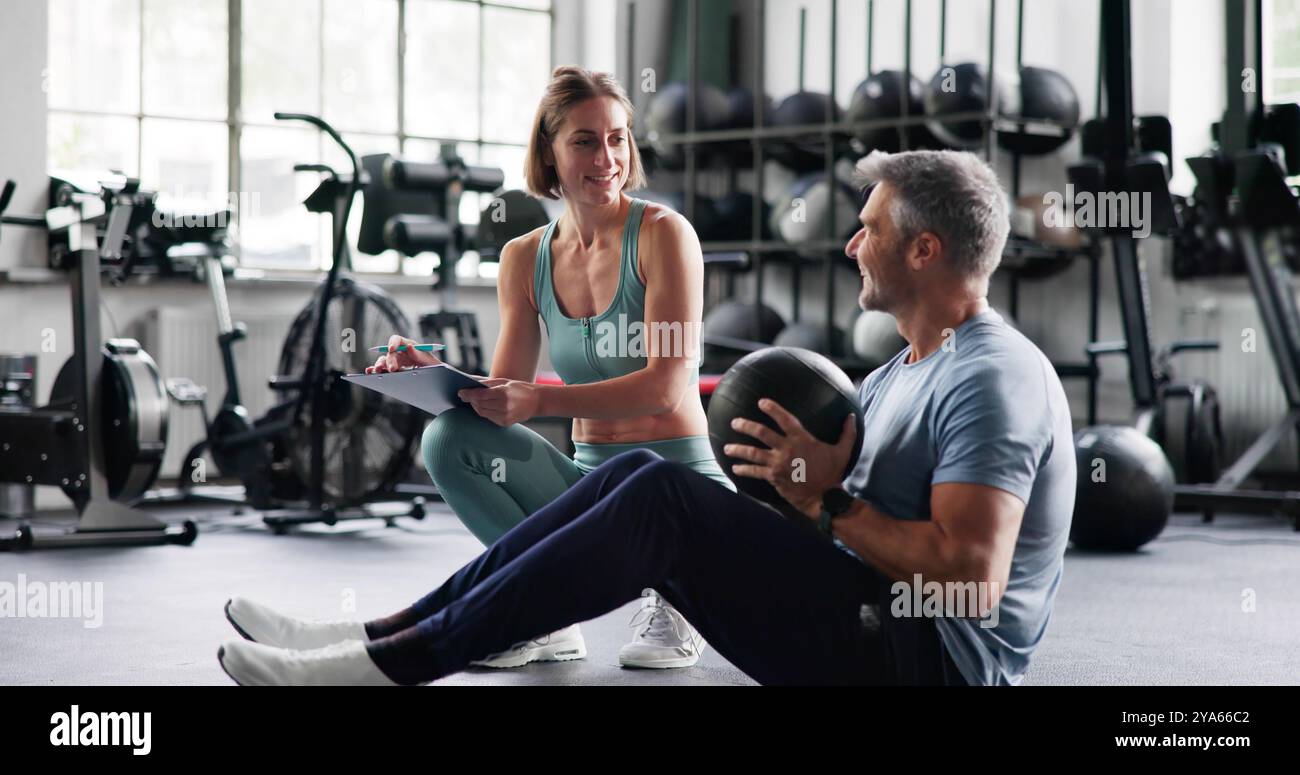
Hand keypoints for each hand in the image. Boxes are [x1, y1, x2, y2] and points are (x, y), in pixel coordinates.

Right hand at [365, 334, 442, 373]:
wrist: (436, 378)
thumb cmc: (433, 367)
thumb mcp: (430, 361)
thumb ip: (419, 354)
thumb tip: (409, 347)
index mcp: (409, 346)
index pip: (397, 340)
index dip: (393, 343)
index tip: (391, 349)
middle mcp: (401, 353)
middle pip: (390, 353)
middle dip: (389, 360)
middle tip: (392, 369)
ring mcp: (396, 362)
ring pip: (384, 361)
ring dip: (379, 365)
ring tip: (378, 371)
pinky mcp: (394, 371)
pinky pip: (383, 369)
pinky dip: (376, 370)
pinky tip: (370, 372)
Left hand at [457, 377, 540, 426]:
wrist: (537, 401)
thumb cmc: (520, 389)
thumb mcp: (505, 381)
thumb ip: (488, 383)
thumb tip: (472, 382)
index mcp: (503, 393)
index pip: (480, 395)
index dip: (468, 394)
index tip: (460, 392)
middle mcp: (503, 406)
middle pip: (479, 404)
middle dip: (471, 400)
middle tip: (464, 396)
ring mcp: (504, 416)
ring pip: (483, 412)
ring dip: (475, 406)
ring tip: (472, 401)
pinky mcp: (505, 423)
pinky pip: (489, 417)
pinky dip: (483, 411)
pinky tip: (482, 406)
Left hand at [724, 399, 857, 519]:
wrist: (824, 497)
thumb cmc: (834, 473)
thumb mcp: (843, 451)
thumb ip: (847, 432)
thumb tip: (852, 417)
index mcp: (801, 439)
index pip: (783, 418)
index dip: (772, 408)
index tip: (761, 402)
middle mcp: (786, 449)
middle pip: (760, 433)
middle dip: (745, 426)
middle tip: (734, 423)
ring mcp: (777, 464)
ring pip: (752, 453)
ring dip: (737, 449)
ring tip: (726, 448)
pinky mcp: (773, 477)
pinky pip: (754, 472)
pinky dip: (743, 469)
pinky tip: (735, 468)